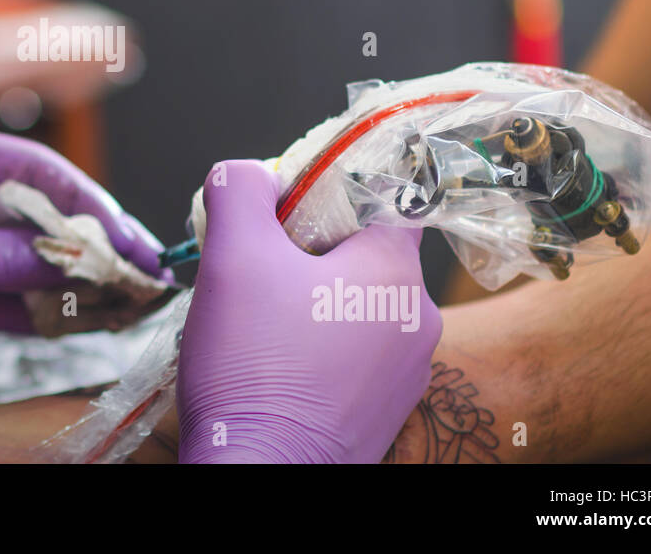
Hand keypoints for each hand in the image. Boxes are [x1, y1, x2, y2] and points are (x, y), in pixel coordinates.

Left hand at [0, 118, 166, 379]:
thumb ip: (2, 255)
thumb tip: (73, 259)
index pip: (29, 168)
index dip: (84, 200)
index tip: (127, 235)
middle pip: (35, 213)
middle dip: (86, 242)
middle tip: (141, 269)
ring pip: (25, 258)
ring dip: (71, 280)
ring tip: (124, 299)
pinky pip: (4, 295)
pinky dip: (39, 310)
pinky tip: (78, 322)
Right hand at [177, 160, 440, 462]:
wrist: (260, 476)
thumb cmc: (253, 364)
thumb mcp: (232, 255)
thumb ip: (240, 192)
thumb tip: (248, 173)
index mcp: (396, 272)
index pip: (383, 199)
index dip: (328, 194)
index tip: (280, 213)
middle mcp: (418, 321)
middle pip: (364, 256)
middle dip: (308, 254)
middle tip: (255, 272)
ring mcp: (406, 375)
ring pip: (357, 309)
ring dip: (312, 304)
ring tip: (258, 325)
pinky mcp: (385, 415)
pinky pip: (354, 359)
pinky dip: (319, 351)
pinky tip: (276, 367)